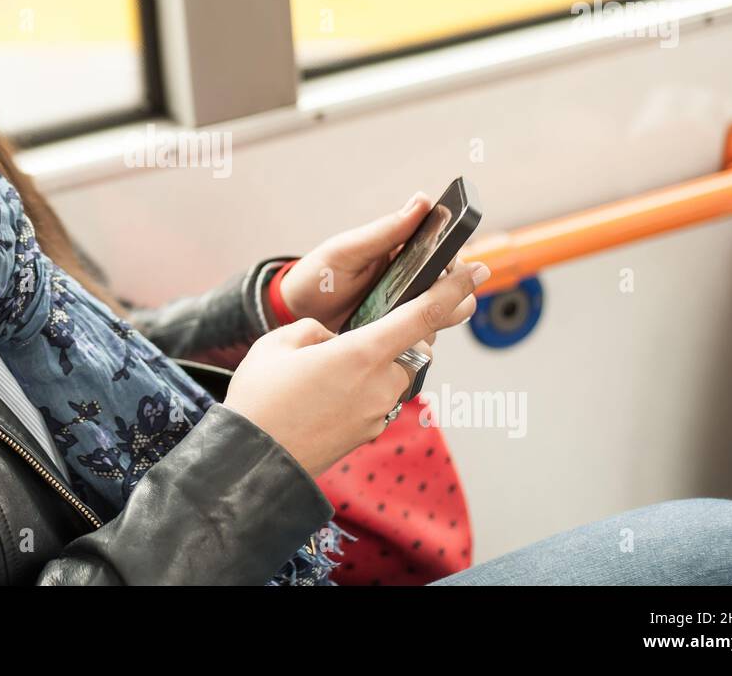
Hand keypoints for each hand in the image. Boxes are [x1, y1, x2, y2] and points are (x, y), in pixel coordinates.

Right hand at [226, 257, 481, 477]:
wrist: (252, 462)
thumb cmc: (260, 399)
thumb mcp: (277, 343)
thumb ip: (313, 330)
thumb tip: (332, 341)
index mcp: (362, 352)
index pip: (424, 314)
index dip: (455, 289)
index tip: (479, 270)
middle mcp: (380, 384)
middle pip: (413, 346)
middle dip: (403, 331)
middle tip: (375, 323)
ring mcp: (377, 413)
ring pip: (395, 374)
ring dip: (379, 362)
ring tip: (333, 365)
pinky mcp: (368, 433)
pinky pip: (377, 398)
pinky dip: (364, 387)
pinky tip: (328, 392)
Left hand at [276, 192, 481, 332]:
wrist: (295, 315)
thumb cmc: (319, 275)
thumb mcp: (347, 250)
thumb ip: (385, 230)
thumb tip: (422, 201)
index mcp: (403, 251)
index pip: (446, 250)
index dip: (452, 258)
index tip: (447, 265)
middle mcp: (411, 280)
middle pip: (453, 286)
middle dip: (452, 293)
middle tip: (430, 298)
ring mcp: (406, 309)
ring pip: (444, 315)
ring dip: (437, 319)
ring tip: (410, 321)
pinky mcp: (397, 336)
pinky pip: (422, 339)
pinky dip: (418, 342)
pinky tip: (401, 341)